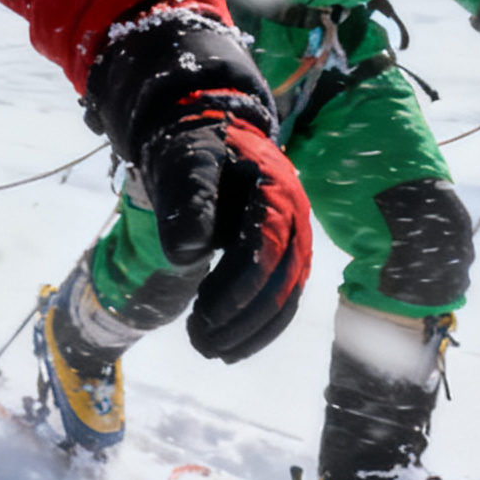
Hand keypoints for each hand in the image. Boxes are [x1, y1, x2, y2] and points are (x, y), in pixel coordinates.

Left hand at [86, 13, 312, 363]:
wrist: (209, 130)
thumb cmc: (194, 146)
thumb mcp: (185, 163)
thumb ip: (188, 201)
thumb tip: (185, 253)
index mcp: (274, 192)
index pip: (263, 252)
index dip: (236, 290)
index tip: (204, 318)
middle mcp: (294, 216)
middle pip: (281, 282)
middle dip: (243, 320)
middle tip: (200, 343)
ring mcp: (294, 234)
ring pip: (286, 295)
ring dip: (252, 329)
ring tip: (209, 349)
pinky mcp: (285, 249)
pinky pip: (282, 293)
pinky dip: (259, 322)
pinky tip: (227, 340)